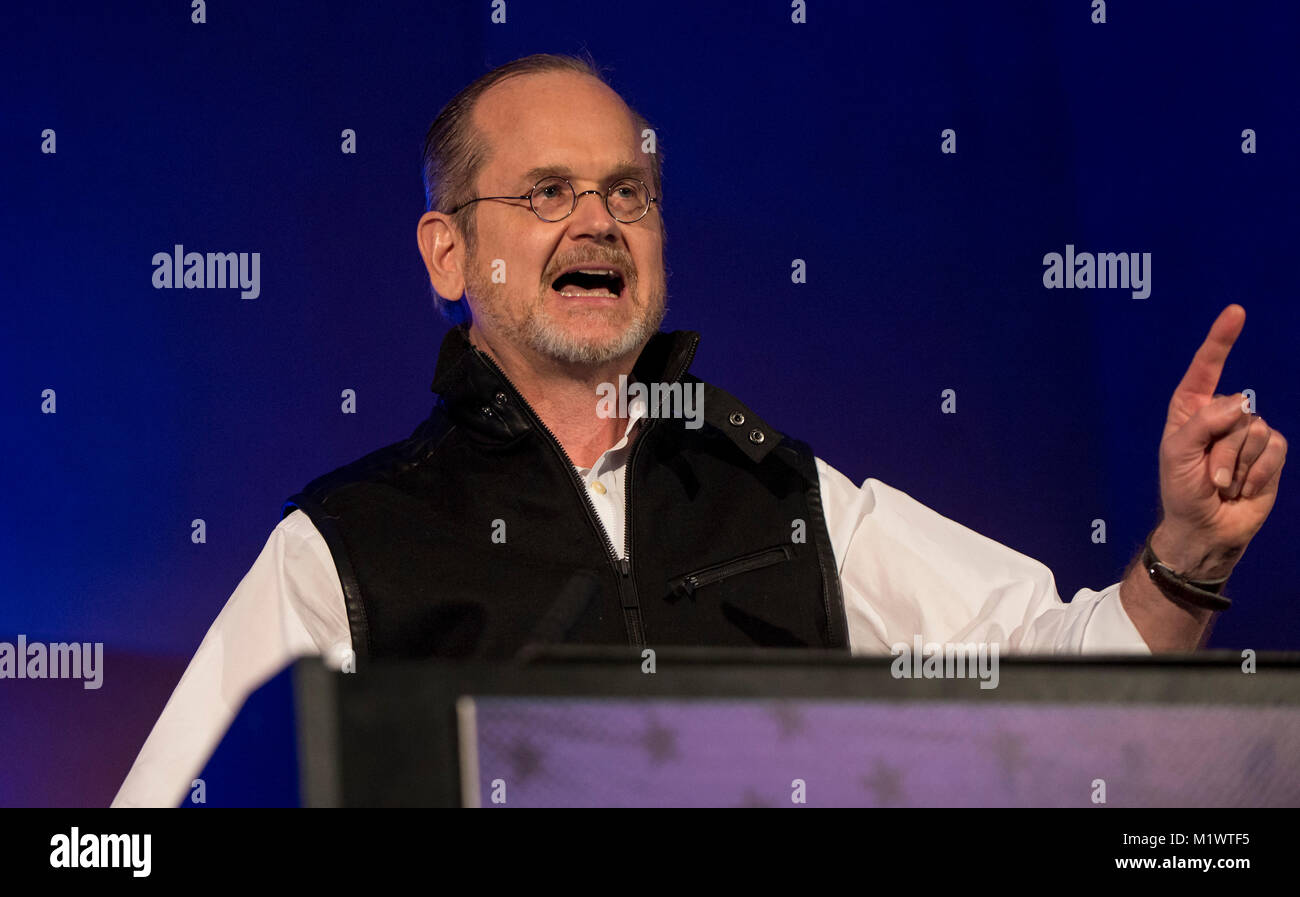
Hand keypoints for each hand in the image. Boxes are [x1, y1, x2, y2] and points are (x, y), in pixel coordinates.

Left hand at [1155, 305, 1286, 579]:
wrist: (1206, 527)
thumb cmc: (1182, 489)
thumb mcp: (1178, 453)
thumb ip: (1203, 422)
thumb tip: (1240, 403)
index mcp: (1191, 409)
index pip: (1206, 368)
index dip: (1221, 340)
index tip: (1236, 312)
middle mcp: (1221, 415)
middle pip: (1235, 409)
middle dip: (1220, 448)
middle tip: (1207, 475)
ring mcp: (1247, 433)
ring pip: (1255, 431)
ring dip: (1236, 465)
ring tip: (1223, 482)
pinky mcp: (1269, 453)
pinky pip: (1274, 449)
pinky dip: (1257, 472)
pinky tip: (1243, 487)